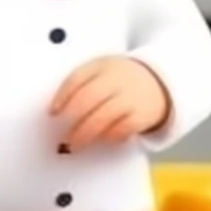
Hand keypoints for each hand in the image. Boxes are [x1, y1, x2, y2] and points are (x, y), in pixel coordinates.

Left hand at [49, 56, 169, 152]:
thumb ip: (82, 86)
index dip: (63, 95)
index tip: (52, 112)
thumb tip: (56, 111)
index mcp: (101, 65)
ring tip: (73, 145)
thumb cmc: (120, 81)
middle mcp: (116, 78)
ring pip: (104, 114)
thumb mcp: (101, 72)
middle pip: (90, 96)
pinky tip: (103, 140)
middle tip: (61, 136)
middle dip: (73, 118)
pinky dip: (111, 136)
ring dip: (86, 132)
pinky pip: (123, 127)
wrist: (158, 81)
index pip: (78, 77)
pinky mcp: (142, 113)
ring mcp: (130, 95)